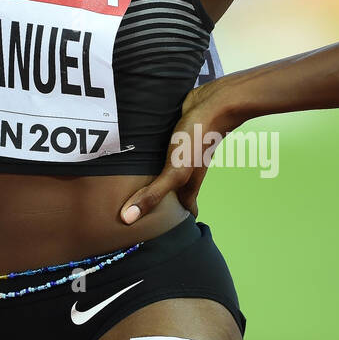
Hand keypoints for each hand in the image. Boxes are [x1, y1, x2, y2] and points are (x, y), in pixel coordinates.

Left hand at [120, 81, 232, 222]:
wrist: (211, 104)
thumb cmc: (197, 140)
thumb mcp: (175, 172)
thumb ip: (153, 195)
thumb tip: (128, 219)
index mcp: (187, 187)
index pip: (180, 213)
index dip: (169, 225)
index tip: (152, 235)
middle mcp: (184, 174)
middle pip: (170, 194)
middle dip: (155, 203)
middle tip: (132, 211)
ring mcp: (179, 157)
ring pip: (162, 173)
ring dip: (148, 179)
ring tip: (127, 187)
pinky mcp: (171, 140)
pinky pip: (156, 155)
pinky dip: (146, 159)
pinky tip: (133, 157)